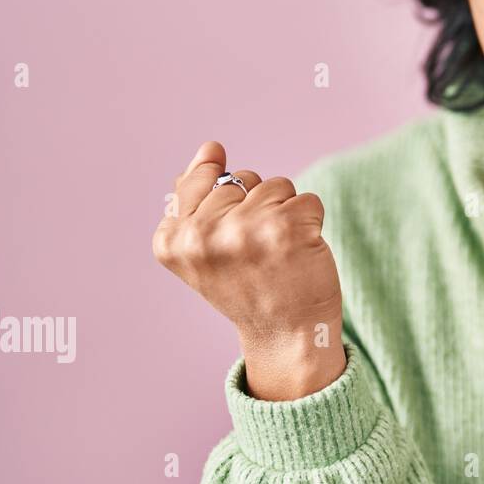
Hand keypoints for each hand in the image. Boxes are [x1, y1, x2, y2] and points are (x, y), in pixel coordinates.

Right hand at [152, 141, 345, 399]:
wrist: (287, 335)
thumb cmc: (248, 287)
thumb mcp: (202, 249)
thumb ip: (194, 199)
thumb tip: (210, 148)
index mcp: (171, 240)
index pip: (197, 178)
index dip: (224, 207)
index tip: (230, 243)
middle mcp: (202, 234)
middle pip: (241, 179)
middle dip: (256, 208)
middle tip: (256, 255)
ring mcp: (244, 229)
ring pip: (276, 186)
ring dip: (285, 214)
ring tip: (278, 255)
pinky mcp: (288, 227)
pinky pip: (307, 200)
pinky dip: (312, 222)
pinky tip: (301, 255)